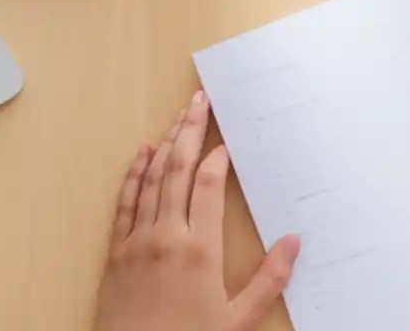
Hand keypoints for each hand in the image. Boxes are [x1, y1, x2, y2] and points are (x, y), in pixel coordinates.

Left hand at [96, 92, 300, 330]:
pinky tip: (142, 153)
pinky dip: (134, 174)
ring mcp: (137, 241)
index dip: (219, 158)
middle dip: (191, 130)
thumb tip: (294, 241)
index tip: (228, 142)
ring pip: (151, 179)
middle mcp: (166, 235)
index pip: (209, 185)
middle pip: (178, 169)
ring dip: (165, 143)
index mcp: (200, 249)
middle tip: (199, 100)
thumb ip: (269, 280)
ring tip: (178, 116)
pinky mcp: (116, 252)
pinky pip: (125, 202)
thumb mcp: (238, 320)